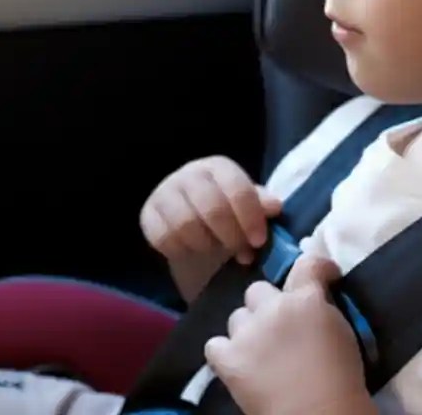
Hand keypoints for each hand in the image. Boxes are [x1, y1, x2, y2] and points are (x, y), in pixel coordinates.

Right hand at [140, 156, 281, 301]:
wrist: (194, 227)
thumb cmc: (228, 216)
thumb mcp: (248, 209)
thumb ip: (260, 206)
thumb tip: (274, 206)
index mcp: (218, 168)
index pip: (237, 188)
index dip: (250, 217)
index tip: (259, 241)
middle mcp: (190, 175)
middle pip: (211, 207)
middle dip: (230, 235)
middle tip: (241, 253)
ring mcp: (165, 193)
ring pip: (185, 224)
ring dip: (206, 244)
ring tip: (216, 250)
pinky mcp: (147, 215)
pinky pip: (163, 238)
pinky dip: (181, 250)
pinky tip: (192, 251)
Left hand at [204, 256, 374, 414]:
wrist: (318, 414)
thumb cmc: (341, 379)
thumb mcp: (343, 333)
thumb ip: (324, 310)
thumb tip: (314, 304)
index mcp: (306, 300)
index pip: (308, 264)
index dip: (317, 269)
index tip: (324, 277)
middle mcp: (272, 308)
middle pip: (259, 290)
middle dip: (268, 304)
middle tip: (280, 326)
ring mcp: (246, 333)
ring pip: (237, 316)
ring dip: (248, 329)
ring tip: (259, 350)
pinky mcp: (228, 358)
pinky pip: (215, 344)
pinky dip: (225, 353)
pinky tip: (237, 363)